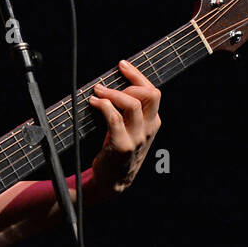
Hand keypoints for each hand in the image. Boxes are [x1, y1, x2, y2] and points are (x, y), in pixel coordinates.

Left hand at [88, 59, 161, 196]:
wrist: (112, 181)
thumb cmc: (117, 150)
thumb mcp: (129, 128)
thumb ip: (128, 110)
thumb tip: (113, 83)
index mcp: (153, 122)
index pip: (153, 91)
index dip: (137, 75)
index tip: (122, 65)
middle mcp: (149, 129)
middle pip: (150, 94)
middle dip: (129, 82)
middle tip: (105, 85)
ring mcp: (137, 138)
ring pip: (133, 105)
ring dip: (112, 94)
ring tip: (97, 92)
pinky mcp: (122, 146)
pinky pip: (114, 119)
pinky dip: (104, 107)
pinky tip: (94, 103)